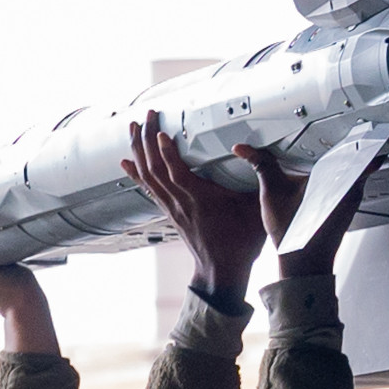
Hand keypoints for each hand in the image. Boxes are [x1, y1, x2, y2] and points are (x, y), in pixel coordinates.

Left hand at [125, 110, 265, 300]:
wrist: (223, 271)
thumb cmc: (240, 243)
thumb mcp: (257, 208)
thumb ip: (260, 176)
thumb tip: (259, 153)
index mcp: (201, 199)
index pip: (175, 171)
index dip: (164, 150)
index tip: (158, 129)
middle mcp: (181, 202)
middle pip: (155, 168)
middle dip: (146, 140)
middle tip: (145, 117)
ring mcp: (173, 208)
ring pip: (148, 176)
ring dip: (138, 151)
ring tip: (132, 130)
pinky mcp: (170, 213)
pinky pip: (148, 189)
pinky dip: (136, 173)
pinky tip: (127, 163)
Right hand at [241, 139, 370, 277]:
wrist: (304, 265)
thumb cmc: (295, 235)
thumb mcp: (273, 193)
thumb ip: (261, 165)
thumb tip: (245, 149)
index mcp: (338, 178)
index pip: (362, 148)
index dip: (366, 133)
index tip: (368, 123)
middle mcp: (351, 187)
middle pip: (361, 155)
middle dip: (355, 142)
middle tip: (354, 127)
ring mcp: (352, 198)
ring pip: (357, 170)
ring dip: (350, 159)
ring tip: (344, 145)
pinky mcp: (348, 207)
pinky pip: (351, 183)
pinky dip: (344, 175)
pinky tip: (332, 173)